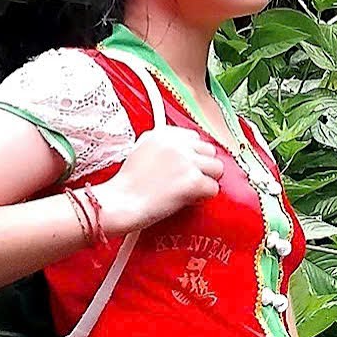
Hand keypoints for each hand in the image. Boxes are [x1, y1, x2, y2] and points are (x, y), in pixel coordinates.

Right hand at [95, 126, 223, 234]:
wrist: (120, 203)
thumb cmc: (127, 184)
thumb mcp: (141, 150)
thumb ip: (164, 145)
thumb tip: (186, 150)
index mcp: (164, 133)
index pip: (195, 137)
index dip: (192, 155)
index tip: (183, 166)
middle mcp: (177, 144)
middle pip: (210, 151)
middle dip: (202, 167)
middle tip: (186, 180)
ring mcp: (187, 161)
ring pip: (217, 168)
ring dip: (206, 181)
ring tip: (187, 190)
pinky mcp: (193, 181)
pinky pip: (213, 188)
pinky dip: (202, 197)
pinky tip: (186, 199)